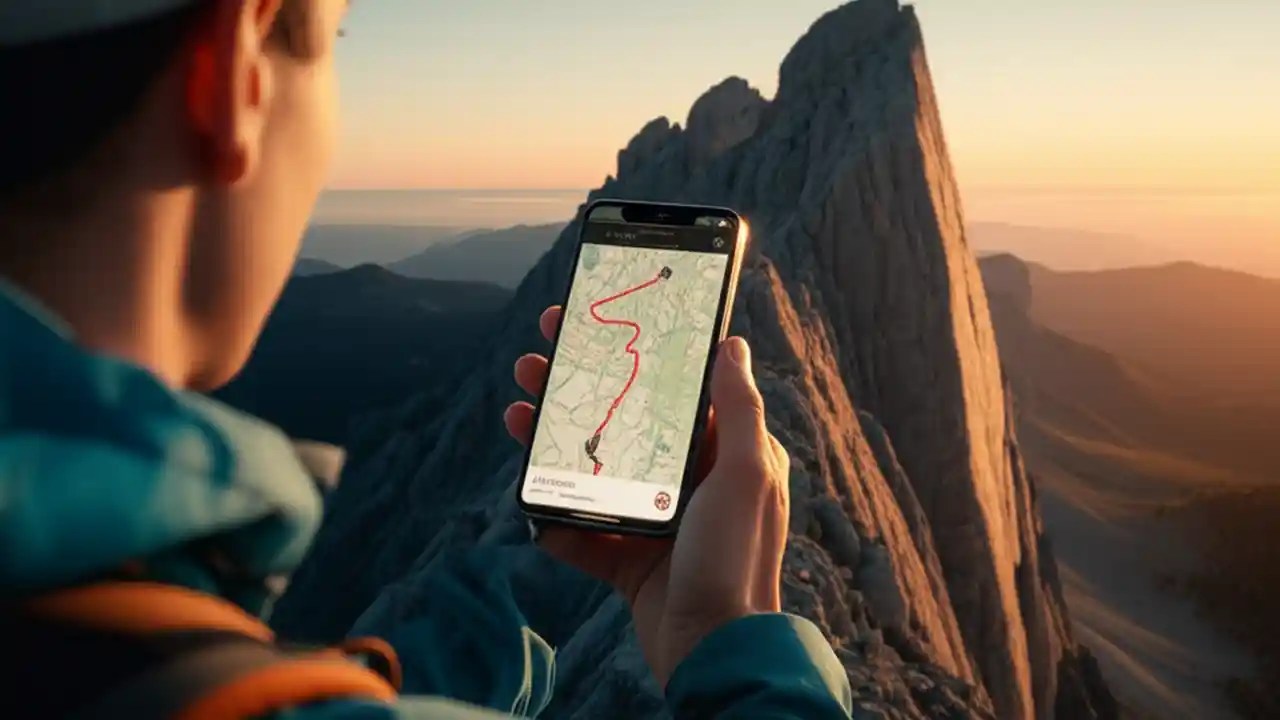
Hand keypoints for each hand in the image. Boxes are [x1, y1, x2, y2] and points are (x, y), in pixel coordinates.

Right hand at [505, 306, 790, 685]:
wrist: (714, 651)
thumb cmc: (737, 558)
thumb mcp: (747, 474)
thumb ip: (739, 409)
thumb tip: (731, 344)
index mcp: (720, 455)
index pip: (670, 390)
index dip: (630, 355)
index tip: (590, 326)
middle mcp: (687, 482)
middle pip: (621, 422)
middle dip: (575, 389)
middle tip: (535, 360)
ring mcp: (653, 521)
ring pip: (593, 469)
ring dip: (551, 439)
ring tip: (515, 412)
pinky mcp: (627, 560)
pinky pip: (580, 531)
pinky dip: (553, 518)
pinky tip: (526, 497)